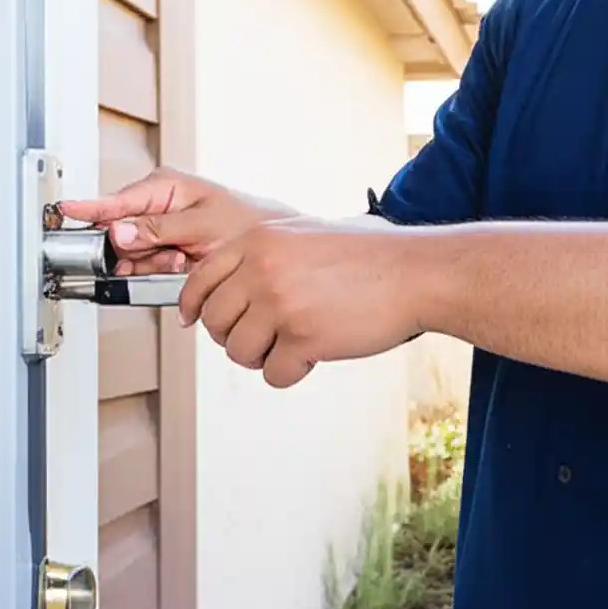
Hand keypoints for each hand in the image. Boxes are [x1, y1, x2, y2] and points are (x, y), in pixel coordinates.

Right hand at [57, 168, 296, 274]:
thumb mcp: (203, 225)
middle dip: (136, 249)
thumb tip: (120, 231)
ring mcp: (159, 228)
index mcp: (164, 186)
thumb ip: (158, 230)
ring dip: (150, 263)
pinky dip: (157, 271)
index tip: (66, 211)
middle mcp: (157, 204)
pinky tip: (178, 267)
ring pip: (130, 252)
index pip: (116, 200)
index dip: (91, 209)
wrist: (268, 248)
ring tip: (180, 260)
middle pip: (119, 231)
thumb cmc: (247, 226)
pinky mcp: (163, 249)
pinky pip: (143, 265)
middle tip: (165, 255)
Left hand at [179, 217, 425, 387]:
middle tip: (261, 339)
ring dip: (262, 358)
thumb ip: (264, 255)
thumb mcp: (304, 234)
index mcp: (258, 241)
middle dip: (232, 337)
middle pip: (214, 321)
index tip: (191, 320)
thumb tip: (228, 285)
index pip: (199, 279)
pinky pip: (273, 374)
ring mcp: (281, 304)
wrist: (416, 272)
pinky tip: (314, 355)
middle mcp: (262, 270)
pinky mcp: (304, 338)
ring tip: (291, 346)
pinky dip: (290, 372)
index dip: (192, 306)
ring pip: (238, 352)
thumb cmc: (370, 254)